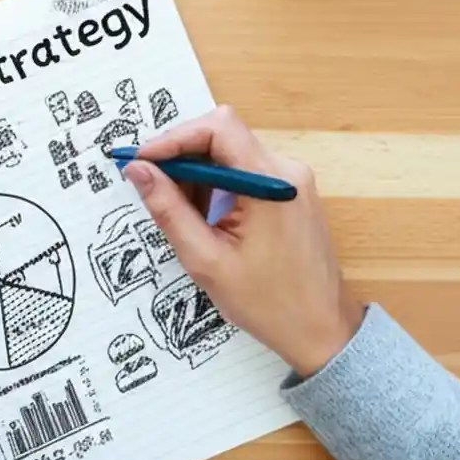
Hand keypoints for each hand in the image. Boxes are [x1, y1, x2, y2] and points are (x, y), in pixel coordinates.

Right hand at [123, 106, 364, 377]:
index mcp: (271, 182)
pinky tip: (203, 221)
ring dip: (197, 175)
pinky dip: (215, 187)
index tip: (142, 161)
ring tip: (179, 215)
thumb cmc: (268, 304)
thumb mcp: (206, 260)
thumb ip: (168, 209)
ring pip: (230, 155)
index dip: (174, 137)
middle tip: (150, 186)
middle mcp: (286, 171)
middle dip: (180, 157)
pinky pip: (243, 173)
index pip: (218, 128)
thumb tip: (137, 170)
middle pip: (222, 137)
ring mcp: (291, 182)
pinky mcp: (289, 194)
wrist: (322, 331)